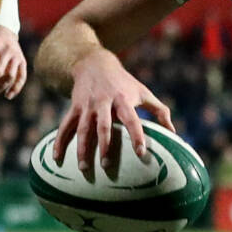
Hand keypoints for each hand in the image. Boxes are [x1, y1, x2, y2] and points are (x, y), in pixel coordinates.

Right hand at [53, 50, 171, 178]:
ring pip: (82, 129)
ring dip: (82, 149)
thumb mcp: (143, 92)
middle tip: (107, 166)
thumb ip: (159, 111)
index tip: (141, 153)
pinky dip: (60, 141)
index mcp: (123, 99)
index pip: (132, 119)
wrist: (94, 63)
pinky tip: (56, 158)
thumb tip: (174, 133)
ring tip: (83, 168)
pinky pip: (65, 126)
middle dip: (104, 146)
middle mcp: (103, 103)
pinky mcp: (74, 107)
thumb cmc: (124, 82)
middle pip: (103, 126)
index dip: (137, 136)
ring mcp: (86, 106)